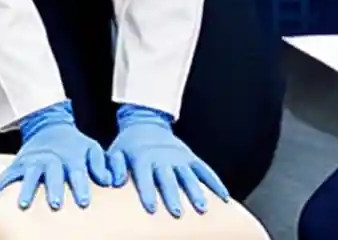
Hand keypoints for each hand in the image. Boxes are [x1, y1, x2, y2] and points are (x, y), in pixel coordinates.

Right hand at [0, 100, 113, 209]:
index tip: (84, 202)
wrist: (50, 126)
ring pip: (29, 176)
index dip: (81, 187)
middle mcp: (52, 160)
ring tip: (23, 205)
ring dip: (26, 190)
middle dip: (54, 189)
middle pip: (53, 175)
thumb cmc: (74, 144)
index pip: (78, 174)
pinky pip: (4, 177)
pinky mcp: (18, 164)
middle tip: (55, 204)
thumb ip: (101, 164)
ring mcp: (33, 161)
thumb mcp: (92, 148)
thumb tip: (111, 181)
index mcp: (72, 157)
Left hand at [106, 104, 230, 216]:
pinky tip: (222, 198)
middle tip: (177, 213)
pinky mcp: (191, 158)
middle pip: (168, 179)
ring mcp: (179, 158)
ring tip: (202, 208)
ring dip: (196, 192)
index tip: (151, 208)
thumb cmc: (128, 145)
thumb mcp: (115, 152)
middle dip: (173, 196)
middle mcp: (163, 158)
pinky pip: (205, 171)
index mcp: (142, 158)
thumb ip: (115, 167)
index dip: (147, 192)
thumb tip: (115, 182)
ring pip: (189, 176)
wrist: (146, 124)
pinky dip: (214, 183)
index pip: (144, 177)